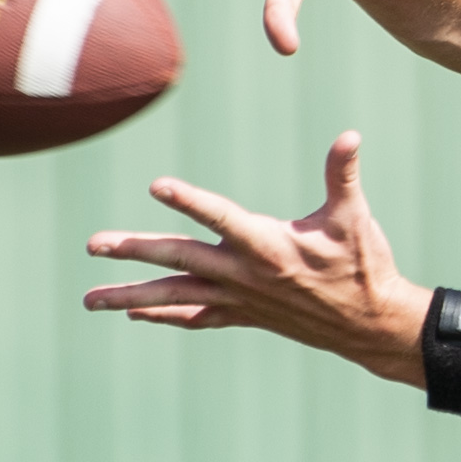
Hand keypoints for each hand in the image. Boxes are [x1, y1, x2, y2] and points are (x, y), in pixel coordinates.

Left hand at [83, 131, 431, 386]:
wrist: (370, 326)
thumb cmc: (363, 266)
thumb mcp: (355, 217)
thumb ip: (343, 175)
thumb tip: (350, 135)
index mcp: (269, 246)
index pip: (221, 218)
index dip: (191, 201)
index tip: (158, 186)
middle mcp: (245, 275)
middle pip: (181, 259)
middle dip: (136, 250)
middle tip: (94, 244)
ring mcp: (241, 299)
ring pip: (176, 297)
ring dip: (131, 296)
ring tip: (90, 299)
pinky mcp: (245, 315)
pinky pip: (195, 317)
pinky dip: (164, 315)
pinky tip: (135, 314)